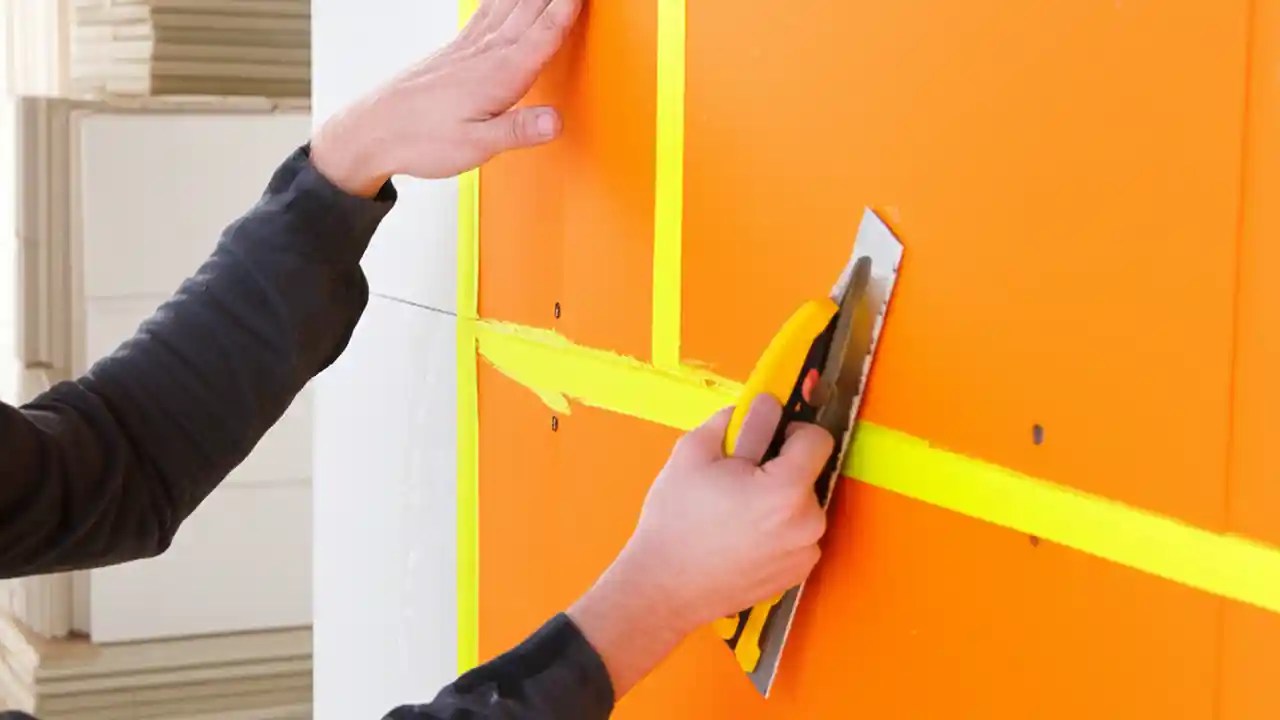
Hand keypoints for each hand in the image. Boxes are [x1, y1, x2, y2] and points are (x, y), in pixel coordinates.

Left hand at [311, 0, 582, 196]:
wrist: (373, 131)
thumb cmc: (420, 140)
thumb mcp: (474, 146)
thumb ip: (517, 132)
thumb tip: (556, 121)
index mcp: (498, 75)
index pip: (544, 34)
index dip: (568, 9)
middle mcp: (486, 54)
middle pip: (532, 10)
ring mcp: (470, 47)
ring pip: (512, 5)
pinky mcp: (457, 49)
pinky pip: (490, 10)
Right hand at [569, 399, 832, 696]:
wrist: (662, 589)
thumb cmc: (675, 519)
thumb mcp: (694, 452)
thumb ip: (737, 419)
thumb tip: (766, 401)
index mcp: (787, 489)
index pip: (817, 438)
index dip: (790, 431)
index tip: (764, 441)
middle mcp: (808, 524)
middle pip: (809, 473)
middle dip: (780, 468)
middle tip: (736, 482)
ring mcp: (806, 553)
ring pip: (802, 504)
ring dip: (778, 499)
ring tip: (735, 513)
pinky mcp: (798, 574)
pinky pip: (797, 534)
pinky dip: (777, 529)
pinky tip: (741, 537)